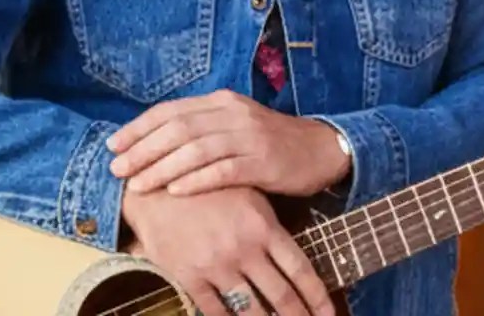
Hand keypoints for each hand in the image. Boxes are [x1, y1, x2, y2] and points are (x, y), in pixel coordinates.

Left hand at [108, 89, 350, 196]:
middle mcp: (233, 114)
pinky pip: (224, 171)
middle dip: (142, 149)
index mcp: (221, 102)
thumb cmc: (270, 143)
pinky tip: (175, 191)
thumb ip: (201, 130)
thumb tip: (153, 144)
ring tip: (138, 184)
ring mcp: (249, 137)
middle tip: (117, 168)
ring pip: (196, 149)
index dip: (139, 127)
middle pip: (178, 128)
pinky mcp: (265, 162)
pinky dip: (197, 180)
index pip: (171, 110)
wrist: (322, 150)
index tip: (113, 145)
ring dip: (162, 167)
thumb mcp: (234, 127)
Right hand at [121, 185, 335, 315]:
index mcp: (262, 227)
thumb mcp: (247, 195)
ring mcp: (216, 265)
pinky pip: (214, 311)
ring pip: (251, 310)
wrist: (154, 181)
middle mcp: (243, 249)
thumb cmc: (205, 185)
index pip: (301, 271)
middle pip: (282, 297)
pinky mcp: (188, 276)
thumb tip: (292, 259)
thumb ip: (269, 228)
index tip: (329, 315)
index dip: (318, 298)